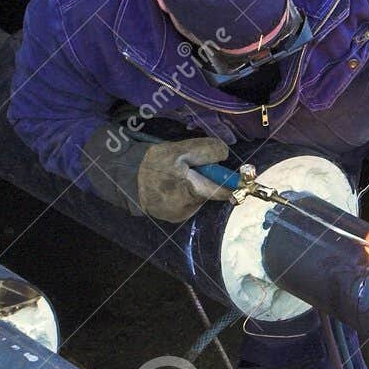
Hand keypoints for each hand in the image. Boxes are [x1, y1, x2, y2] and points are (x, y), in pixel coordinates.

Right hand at [83, 128, 231, 220]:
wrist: (124, 178)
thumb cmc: (152, 163)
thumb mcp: (179, 150)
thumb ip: (205, 151)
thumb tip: (226, 154)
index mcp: (192, 192)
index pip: (224, 192)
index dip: (234, 184)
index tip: (243, 180)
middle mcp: (188, 209)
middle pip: (210, 193)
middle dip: (206, 180)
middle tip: (189, 167)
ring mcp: (180, 216)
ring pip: (199, 198)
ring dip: (194, 187)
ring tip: (176, 176)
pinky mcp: (173, 218)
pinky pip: (188, 204)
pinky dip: (185, 194)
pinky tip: (171, 186)